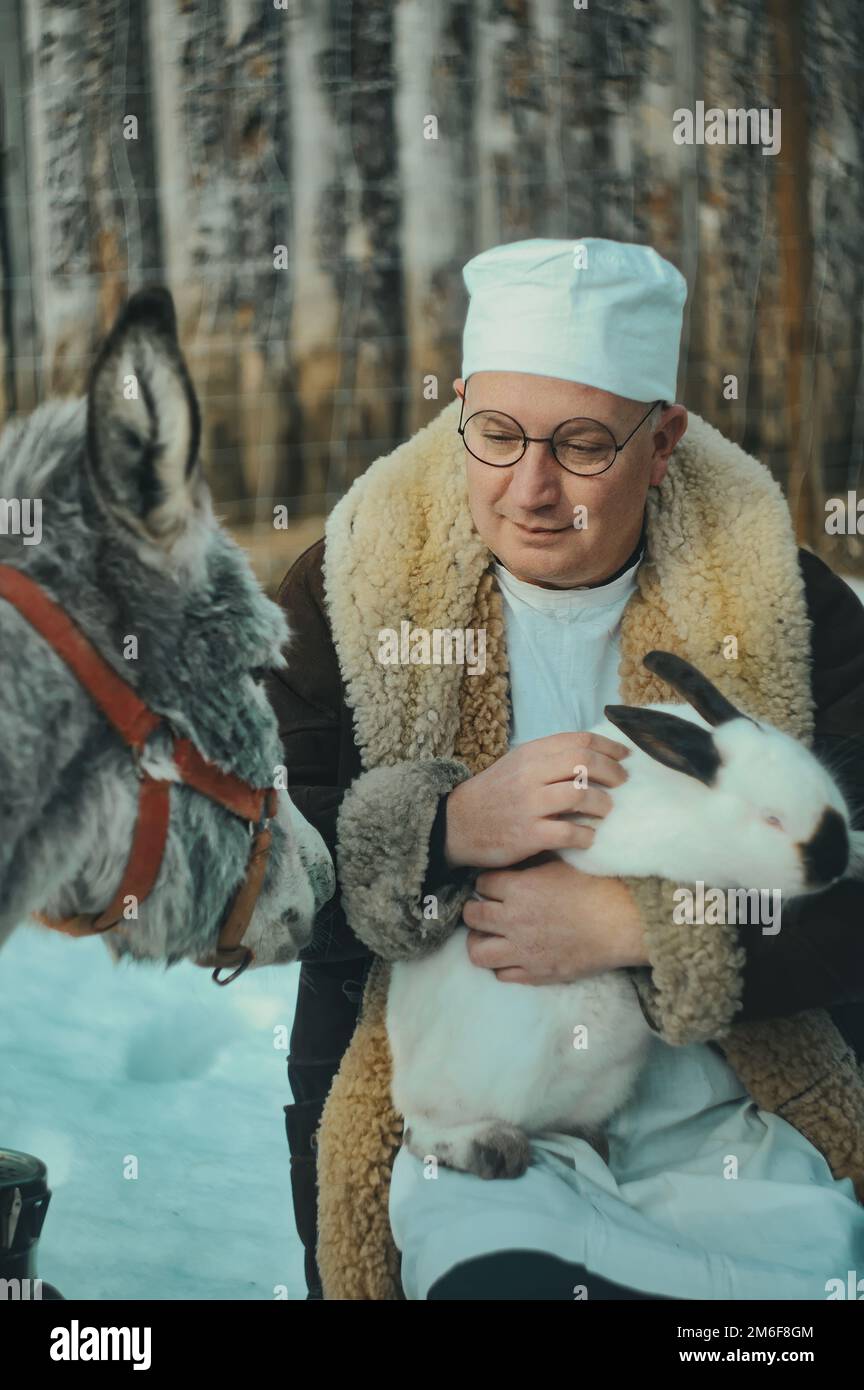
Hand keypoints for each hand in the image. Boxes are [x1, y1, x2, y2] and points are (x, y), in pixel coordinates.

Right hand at [444, 731, 629, 869]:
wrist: (457, 824)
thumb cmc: (494, 795)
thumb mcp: (516, 765)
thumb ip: (548, 758)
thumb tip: (591, 754)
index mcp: (529, 754)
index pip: (579, 740)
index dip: (609, 747)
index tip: (624, 757)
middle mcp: (530, 775)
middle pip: (585, 763)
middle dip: (612, 772)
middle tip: (622, 783)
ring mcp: (529, 805)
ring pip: (581, 795)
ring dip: (602, 804)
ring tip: (605, 811)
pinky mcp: (528, 835)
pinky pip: (569, 832)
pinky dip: (586, 835)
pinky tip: (588, 837)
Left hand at [462, 858, 648, 983]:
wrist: (622, 923)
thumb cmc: (596, 888)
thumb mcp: (560, 864)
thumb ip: (532, 865)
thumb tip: (517, 860)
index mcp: (519, 889)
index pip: (481, 883)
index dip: (487, 883)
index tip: (494, 885)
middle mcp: (513, 920)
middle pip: (472, 916)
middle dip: (475, 910)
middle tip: (485, 908)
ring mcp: (523, 950)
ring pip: (477, 952)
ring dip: (480, 941)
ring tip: (492, 936)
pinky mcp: (536, 973)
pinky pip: (503, 974)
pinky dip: (503, 964)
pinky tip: (514, 954)